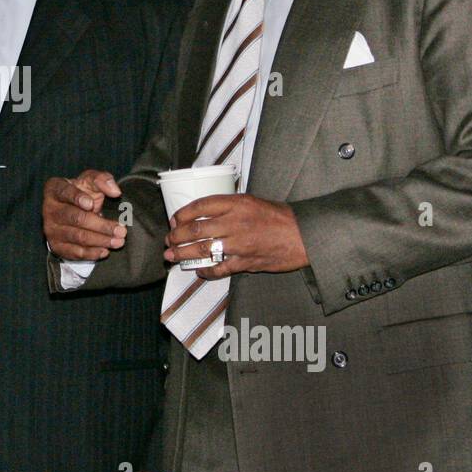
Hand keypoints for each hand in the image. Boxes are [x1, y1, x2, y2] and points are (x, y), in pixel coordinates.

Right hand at [43, 170, 127, 259]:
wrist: (73, 212)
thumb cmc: (83, 193)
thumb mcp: (91, 181)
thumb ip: (103, 180)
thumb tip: (115, 191)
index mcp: (55, 188)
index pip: (65, 192)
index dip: (77, 198)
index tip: (91, 204)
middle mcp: (49, 209)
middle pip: (76, 218)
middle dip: (101, 225)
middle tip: (122, 230)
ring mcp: (51, 229)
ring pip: (78, 237)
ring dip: (101, 240)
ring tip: (119, 241)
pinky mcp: (56, 246)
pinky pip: (75, 252)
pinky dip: (92, 253)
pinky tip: (105, 251)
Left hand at [164, 194, 308, 276]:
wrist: (303, 235)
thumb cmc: (278, 216)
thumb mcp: (252, 201)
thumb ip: (228, 206)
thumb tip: (202, 213)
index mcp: (236, 203)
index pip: (200, 206)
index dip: (182, 214)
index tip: (173, 220)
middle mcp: (235, 222)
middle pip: (196, 229)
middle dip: (176, 236)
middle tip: (169, 241)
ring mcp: (240, 244)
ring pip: (203, 250)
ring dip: (183, 254)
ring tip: (172, 257)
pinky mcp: (247, 262)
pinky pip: (220, 268)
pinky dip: (206, 270)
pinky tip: (198, 271)